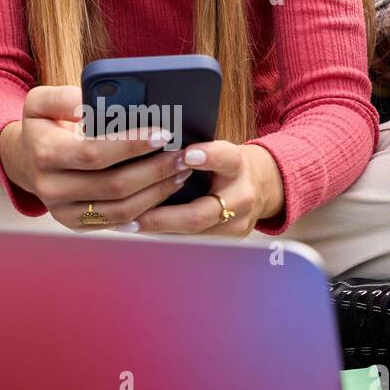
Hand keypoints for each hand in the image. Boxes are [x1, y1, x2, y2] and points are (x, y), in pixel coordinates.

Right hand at [0, 85, 192, 230]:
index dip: (132, 145)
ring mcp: (64, 212)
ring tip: (181, 171)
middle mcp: (52, 189)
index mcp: (45, 155)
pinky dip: (147, 209)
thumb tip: (85, 104)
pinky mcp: (77, 225)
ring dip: (157, 192)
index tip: (163, 133)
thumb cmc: (42, 125)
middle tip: (183, 154)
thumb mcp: (40, 101)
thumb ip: (62, 96)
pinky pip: (118, 222)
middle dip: (154, 170)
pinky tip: (166, 190)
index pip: (95, 153)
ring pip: (121, 209)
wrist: (24, 161)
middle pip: (114, 186)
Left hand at [132, 141, 283, 236]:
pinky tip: (143, 231)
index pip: (225, 159)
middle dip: (164, 217)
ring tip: (128, 226)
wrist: (262, 184)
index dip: (208, 157)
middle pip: (201, 213)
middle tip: (134, 218)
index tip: (186, 155)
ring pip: (193, 233)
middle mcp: (242, 196)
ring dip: (158, 230)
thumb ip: (190, 153)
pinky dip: (167, 234)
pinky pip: (194, 240)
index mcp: (237, 165)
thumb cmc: (226, 164)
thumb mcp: (216, 151)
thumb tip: (148, 148)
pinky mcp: (231, 239)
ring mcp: (238, 223)